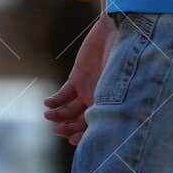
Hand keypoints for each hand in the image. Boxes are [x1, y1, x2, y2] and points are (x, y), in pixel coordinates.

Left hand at [44, 13, 113, 143]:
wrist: (119, 31)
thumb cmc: (124, 58)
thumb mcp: (116, 84)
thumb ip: (106, 104)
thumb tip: (94, 125)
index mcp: (112, 106)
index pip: (96, 127)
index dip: (84, 136)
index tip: (72, 140)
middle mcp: (99, 101)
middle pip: (81, 122)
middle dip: (68, 128)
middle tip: (57, 130)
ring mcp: (87, 90)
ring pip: (70, 110)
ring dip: (59, 115)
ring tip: (48, 115)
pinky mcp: (77, 78)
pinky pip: (64, 95)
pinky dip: (55, 100)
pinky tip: (48, 103)